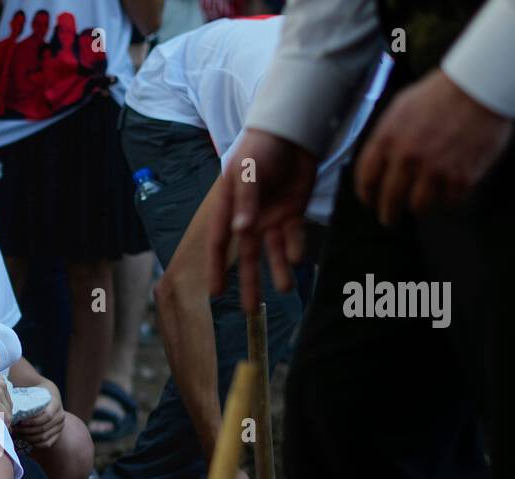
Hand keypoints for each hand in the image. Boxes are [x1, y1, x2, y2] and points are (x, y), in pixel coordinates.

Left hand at [14, 379, 62, 448]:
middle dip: (26, 431)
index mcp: (56, 403)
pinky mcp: (57, 434)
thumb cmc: (36, 391)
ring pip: (44, 437)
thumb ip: (24, 392)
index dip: (32, 421)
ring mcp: (60, 426)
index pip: (46, 416)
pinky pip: (47, 443)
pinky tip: (25, 440)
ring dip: (28, 438)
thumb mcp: (33, 389)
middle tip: (14, 429)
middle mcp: (61, 416)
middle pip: (43, 428)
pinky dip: (35, 444)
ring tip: (17, 434)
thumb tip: (6, 392)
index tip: (19, 422)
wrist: (47, 395)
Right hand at [208, 130, 317, 313]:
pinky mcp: (293, 213)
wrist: (293, 131)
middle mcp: (249, 218)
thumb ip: (244, 201)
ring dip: (277, 270)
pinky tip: (298, 259)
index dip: (216, 268)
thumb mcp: (247, 170)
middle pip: (247, 255)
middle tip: (249, 310)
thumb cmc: (260, 147)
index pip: (220, 243)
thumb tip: (241, 231)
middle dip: (249, 282)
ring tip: (284, 290)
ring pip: (273, 251)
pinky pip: (294, 235)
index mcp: (229, 208)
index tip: (215, 292)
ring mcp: (271, 217)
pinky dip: (296, 247)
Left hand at [355, 69, 511, 227]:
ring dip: (419, 208)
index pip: (366, 180)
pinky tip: (448, 193)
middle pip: (390, 201)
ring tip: (422, 205)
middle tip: (390, 220)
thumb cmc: (441, 91)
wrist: (482, 84)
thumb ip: (386, 136)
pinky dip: (448, 201)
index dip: (367, 196)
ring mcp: (435, 169)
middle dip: (388, 215)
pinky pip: (449, 202)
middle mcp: (408, 158)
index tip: (370, 202)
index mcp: (388, 139)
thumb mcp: (401, 107)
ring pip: (419, 207)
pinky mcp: (462, 177)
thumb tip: (378, 161)